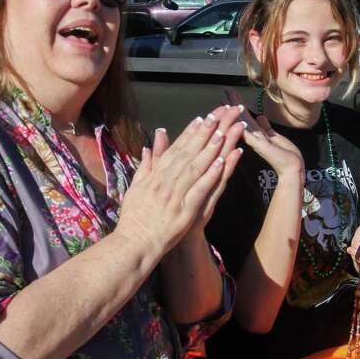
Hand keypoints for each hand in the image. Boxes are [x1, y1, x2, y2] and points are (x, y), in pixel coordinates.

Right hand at [118, 105, 244, 253]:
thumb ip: (146, 165)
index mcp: (156, 175)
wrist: (134, 244)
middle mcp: (166, 181)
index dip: (190, 132)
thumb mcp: (136, 186)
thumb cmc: (135, 217)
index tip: (203, 118)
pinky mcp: (185, 211)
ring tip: (226, 131)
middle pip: (189, 152)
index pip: (176, 149)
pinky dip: (211, 174)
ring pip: (197, 166)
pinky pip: (200, 189)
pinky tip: (223, 161)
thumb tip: (151, 144)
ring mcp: (176, 195)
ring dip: (212, 148)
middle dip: (205, 132)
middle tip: (220, 115)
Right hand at [224, 89, 303, 179]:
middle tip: (226, 91)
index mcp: (258, 134)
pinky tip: (233, 119)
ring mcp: (256, 141)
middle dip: (234, 104)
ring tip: (226, 100)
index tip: (231, 94)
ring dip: (233, 112)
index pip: (245, 116)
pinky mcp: (260, 145)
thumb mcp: (276, 137)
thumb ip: (266, 127)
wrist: (292, 167)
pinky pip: (248, 134)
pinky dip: (240, 126)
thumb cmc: (285, 155)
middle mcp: (254, 136)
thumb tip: (260, 116)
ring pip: (241, 123)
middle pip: (241, 117)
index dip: (238, 105)